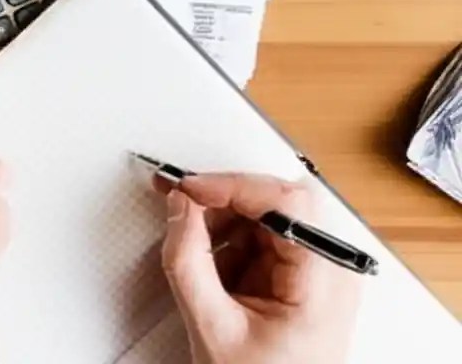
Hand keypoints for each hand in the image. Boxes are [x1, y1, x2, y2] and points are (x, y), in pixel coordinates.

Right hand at [161, 174, 361, 363]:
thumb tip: (179, 208)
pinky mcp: (304, 279)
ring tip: (198, 254)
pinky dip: (233, 244)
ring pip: (269, 217)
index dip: (233, 185)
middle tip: (182, 205)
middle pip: (279, 203)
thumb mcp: (212, 327)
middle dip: (225, 202)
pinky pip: (266, 240)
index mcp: (323, 283)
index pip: (287, 203)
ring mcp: (320, 274)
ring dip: (225, 224)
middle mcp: (332, 271)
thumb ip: (188, 262)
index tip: (190, 188)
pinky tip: (216, 272)